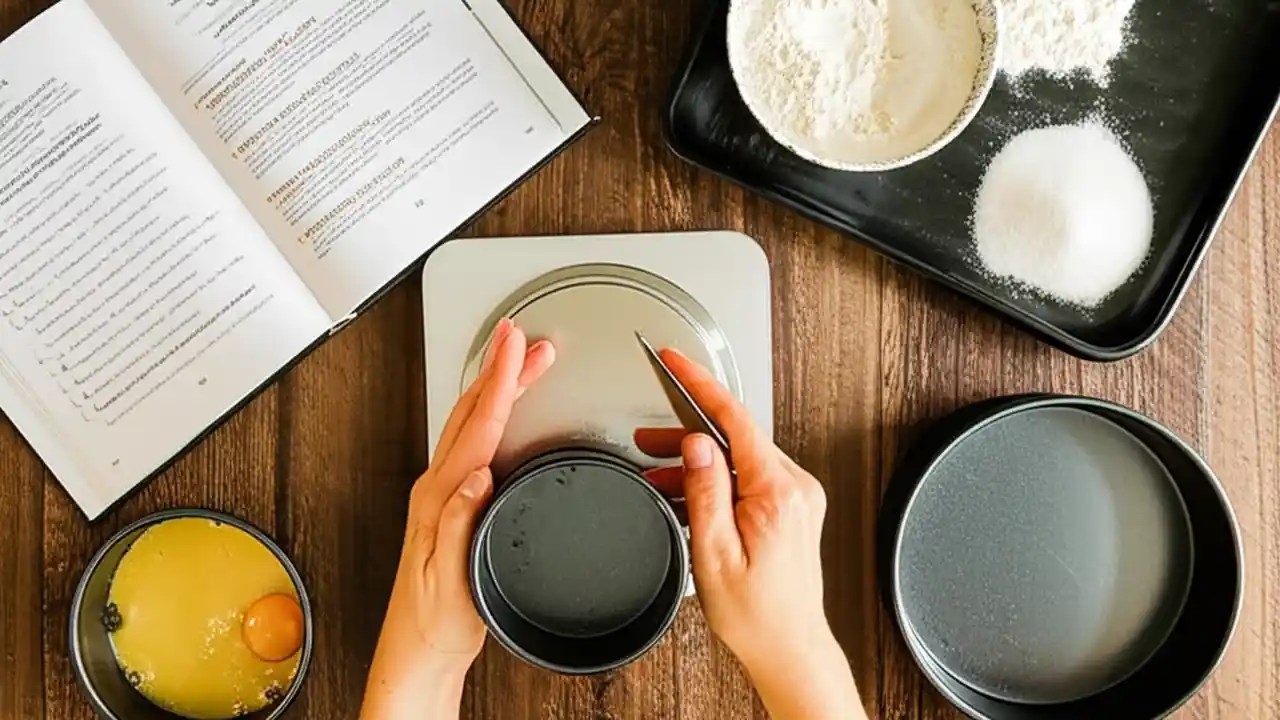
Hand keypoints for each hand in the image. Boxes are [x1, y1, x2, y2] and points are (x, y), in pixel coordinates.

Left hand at [361, 319, 553, 719]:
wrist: (420, 652)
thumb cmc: (435, 622)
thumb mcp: (450, 578)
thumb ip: (459, 523)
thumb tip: (478, 476)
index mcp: (439, 499)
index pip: (477, 427)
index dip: (500, 381)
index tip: (516, 347)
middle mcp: (436, 488)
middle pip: (472, 412)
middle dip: (500, 369)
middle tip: (525, 339)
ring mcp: (441, 494)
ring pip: (471, 424)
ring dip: (496, 387)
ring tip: (521, 362)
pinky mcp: (450, 505)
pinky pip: (473, 444)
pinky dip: (491, 415)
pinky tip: (503, 412)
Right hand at [635, 349, 864, 719]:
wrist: (789, 647)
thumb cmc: (757, 614)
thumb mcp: (714, 552)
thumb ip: (705, 491)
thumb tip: (697, 443)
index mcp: (777, 492)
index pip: (735, 418)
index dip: (699, 384)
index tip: (675, 360)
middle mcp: (794, 488)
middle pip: (733, 437)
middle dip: (685, 435)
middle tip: (646, 439)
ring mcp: (795, 497)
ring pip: (738, 458)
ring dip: (698, 463)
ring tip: (657, 475)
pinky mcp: (791, 508)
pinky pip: (748, 478)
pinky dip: (715, 482)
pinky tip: (686, 496)